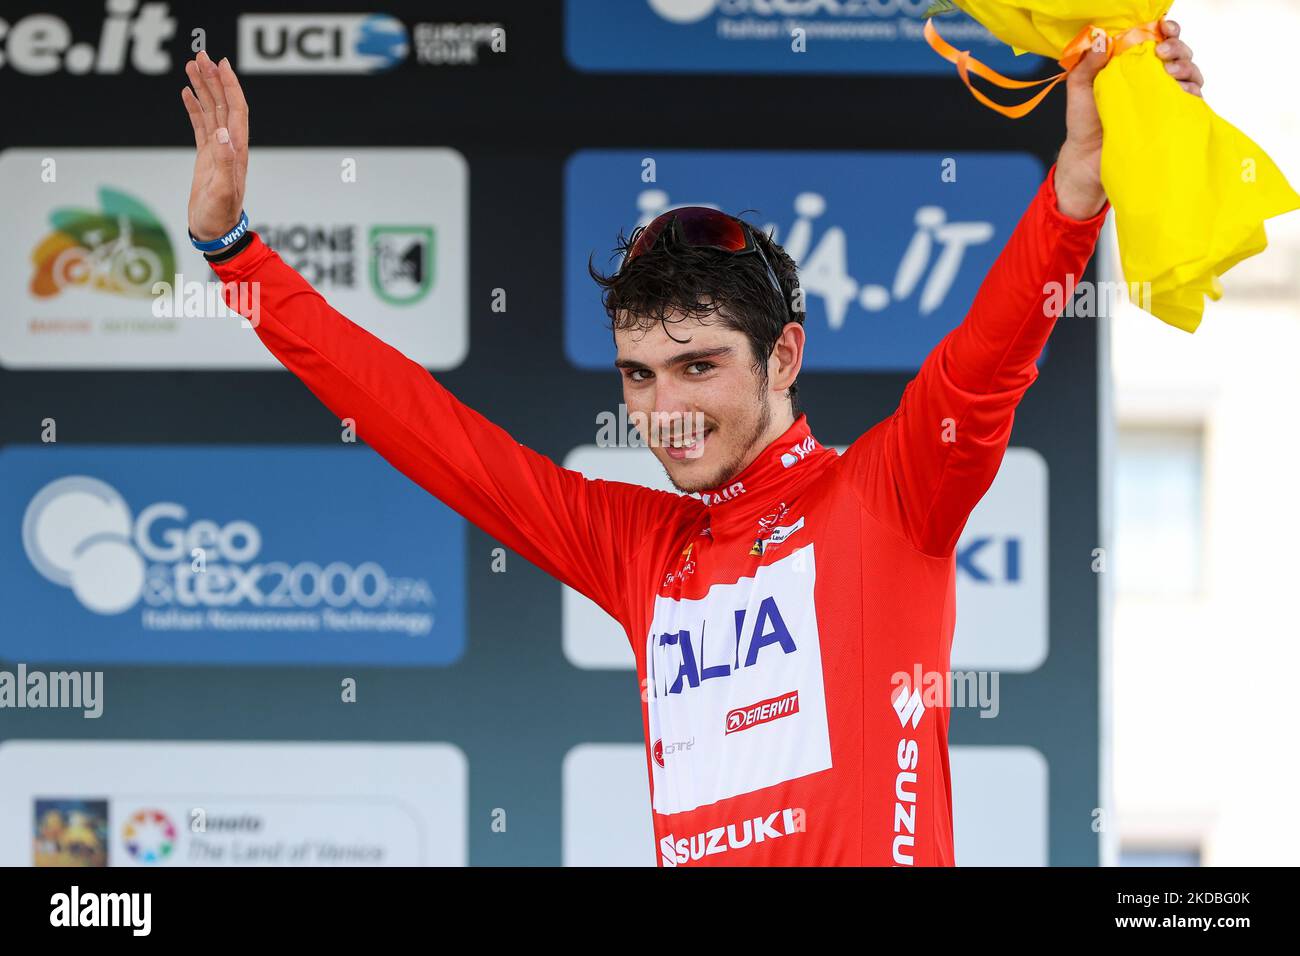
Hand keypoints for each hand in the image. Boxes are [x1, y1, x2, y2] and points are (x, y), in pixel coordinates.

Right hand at [181, 50, 249, 241]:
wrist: (214, 232)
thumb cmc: (218, 216)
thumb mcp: (222, 190)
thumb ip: (224, 161)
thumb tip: (223, 132)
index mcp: (236, 150)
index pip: (236, 110)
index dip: (230, 86)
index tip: (222, 63)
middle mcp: (230, 146)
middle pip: (223, 104)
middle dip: (214, 79)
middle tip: (201, 55)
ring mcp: (218, 150)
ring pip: (212, 111)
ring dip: (204, 88)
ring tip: (192, 66)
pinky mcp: (206, 157)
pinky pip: (201, 125)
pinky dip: (195, 107)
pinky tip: (188, 93)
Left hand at [1054, 18, 1204, 219]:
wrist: (1087, 157)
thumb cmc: (1084, 122)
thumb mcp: (1080, 88)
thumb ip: (1087, 63)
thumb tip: (1102, 41)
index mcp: (1135, 66)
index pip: (1159, 41)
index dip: (1167, 31)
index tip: (1164, 29)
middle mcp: (1154, 79)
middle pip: (1179, 55)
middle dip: (1177, 48)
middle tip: (1162, 53)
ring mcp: (1165, 98)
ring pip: (1191, 74)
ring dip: (1186, 68)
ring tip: (1170, 73)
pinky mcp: (1172, 118)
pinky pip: (1193, 101)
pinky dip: (1191, 92)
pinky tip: (1181, 91)